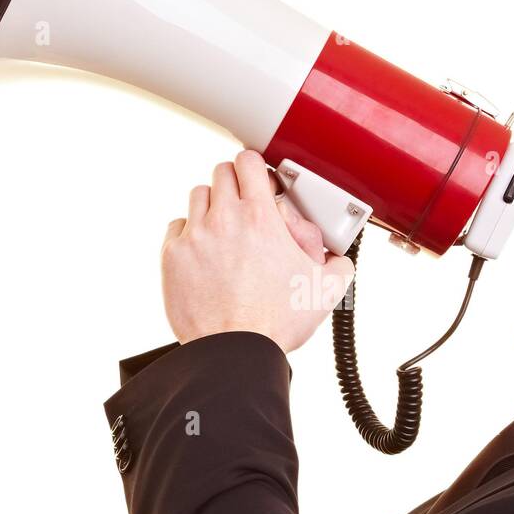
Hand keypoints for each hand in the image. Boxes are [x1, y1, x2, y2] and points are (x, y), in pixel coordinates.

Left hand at [161, 149, 355, 353]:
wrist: (233, 351)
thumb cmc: (275, 323)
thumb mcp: (325, 292)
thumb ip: (339, 266)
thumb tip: (340, 261)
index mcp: (260, 217)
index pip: (249, 162)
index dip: (257, 166)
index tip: (261, 181)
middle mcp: (224, 219)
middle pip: (221, 172)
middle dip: (235, 182)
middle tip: (244, 202)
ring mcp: (194, 236)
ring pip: (198, 195)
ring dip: (212, 204)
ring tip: (225, 227)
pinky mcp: (173, 256)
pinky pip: (177, 227)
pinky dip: (190, 233)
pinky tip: (204, 251)